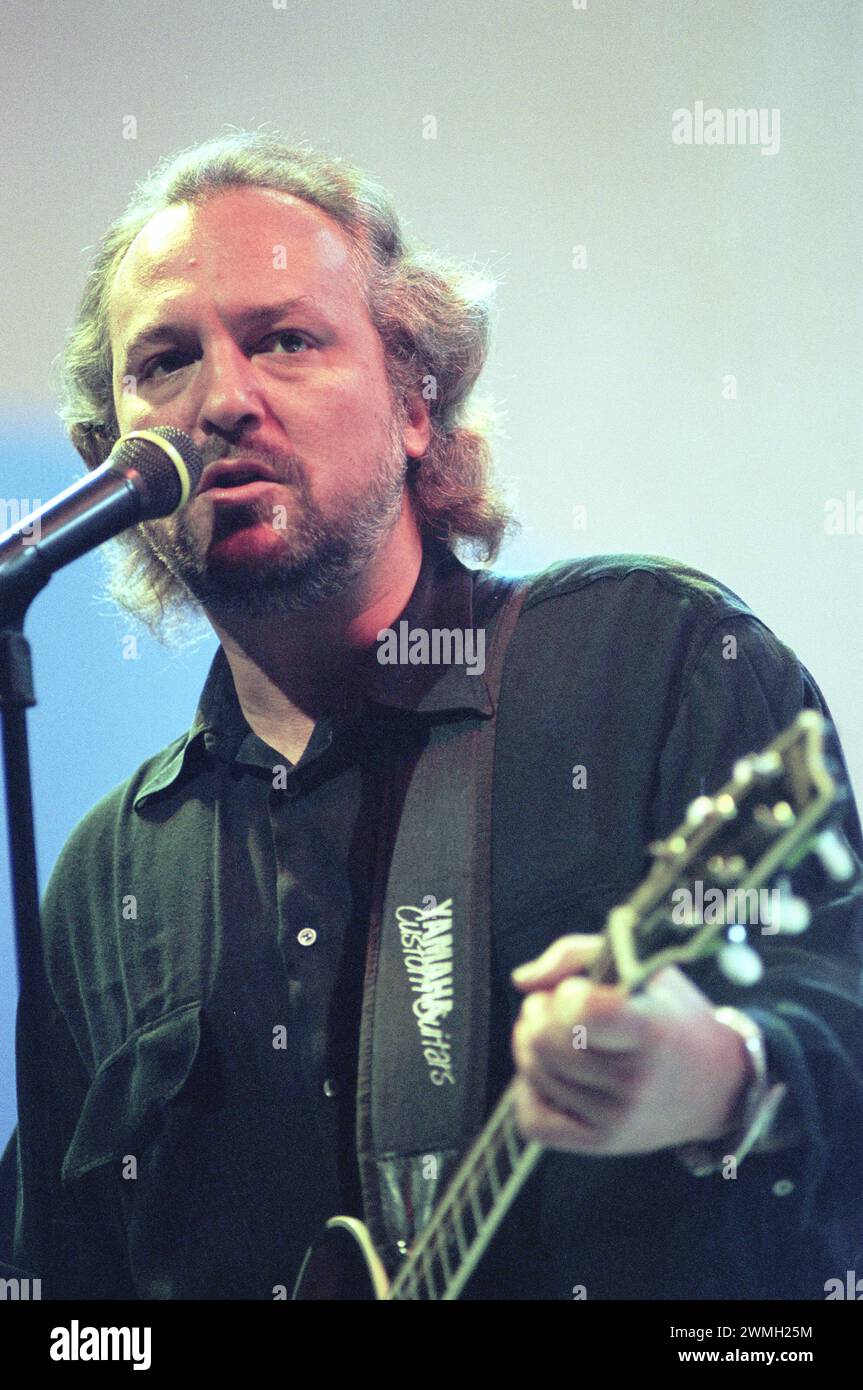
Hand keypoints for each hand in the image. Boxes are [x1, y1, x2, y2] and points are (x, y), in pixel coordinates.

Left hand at [509, 935, 753, 1154]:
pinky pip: (533, 1122)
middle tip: (553, 1007)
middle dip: (537, 1014)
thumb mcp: (641, 968)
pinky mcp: (602, 1143)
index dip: (566, 994)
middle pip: (543, 1042)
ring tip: (553, 1034)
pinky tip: (548, 1074)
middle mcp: (635, 1079)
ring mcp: (617, 1118)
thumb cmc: (671, 1015)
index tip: (577, 991)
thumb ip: (576, 954)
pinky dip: (528, 1093)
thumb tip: (522, 981)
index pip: (581, 1012)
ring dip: (530, 1046)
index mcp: (651, 1030)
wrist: (717, 1085)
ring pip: (534, 1074)